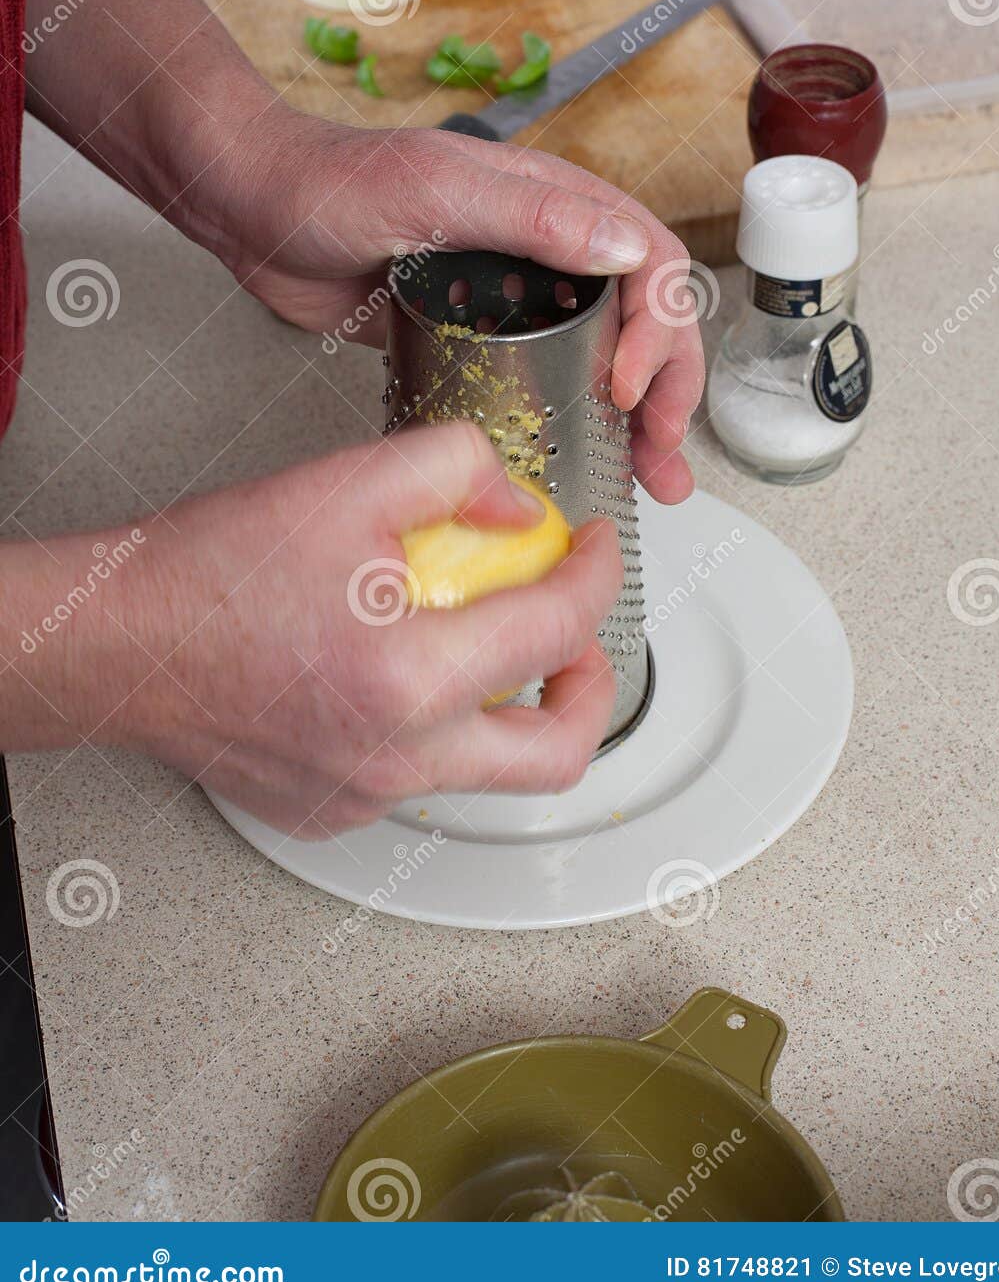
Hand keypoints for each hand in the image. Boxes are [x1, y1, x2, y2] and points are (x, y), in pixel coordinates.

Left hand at [22, 0, 701, 502]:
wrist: (252, 210)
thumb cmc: (332, 181)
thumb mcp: (437, 188)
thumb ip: (535, 214)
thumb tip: (626, 248)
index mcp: (557, 204)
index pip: (651, 264)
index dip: (661, 329)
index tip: (629, 387)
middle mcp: (548, 251)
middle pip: (642, 322)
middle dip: (669, 389)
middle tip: (662, 452)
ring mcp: (513, 300)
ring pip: (601, 360)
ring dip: (636, 420)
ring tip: (651, 476)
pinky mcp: (474, 340)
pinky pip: (542, 384)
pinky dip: (572, 425)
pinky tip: (581, 464)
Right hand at [104, 423, 620, 836]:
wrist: (118, 641)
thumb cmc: (211, 573)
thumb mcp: (348, 480)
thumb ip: (457, 471)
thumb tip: (520, 512)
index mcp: (411, 681)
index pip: (557, 630)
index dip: (597, 577)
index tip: (591, 549)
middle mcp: (396, 759)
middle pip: (553, 755)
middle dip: (591, 687)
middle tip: (577, 637)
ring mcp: (363, 796)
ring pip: (485, 772)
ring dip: (508, 707)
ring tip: (484, 643)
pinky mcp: (329, 811)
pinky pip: (417, 779)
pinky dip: (435, 728)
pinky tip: (400, 674)